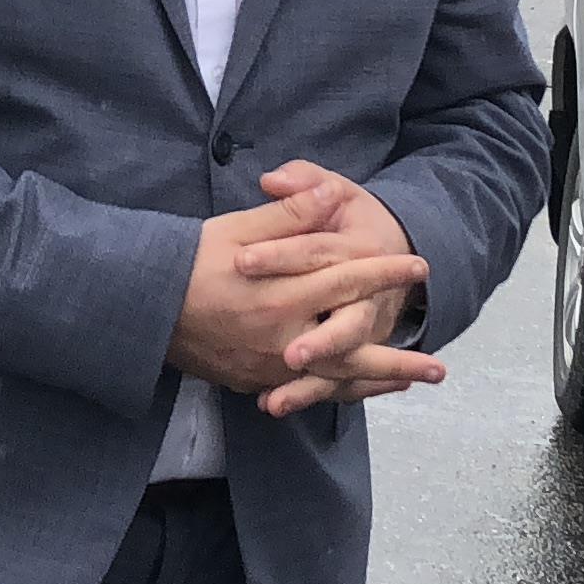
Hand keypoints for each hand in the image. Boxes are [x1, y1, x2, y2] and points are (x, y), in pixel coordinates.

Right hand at [170, 177, 434, 413]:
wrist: (141, 307)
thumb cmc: (188, 261)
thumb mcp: (237, 229)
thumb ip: (289, 216)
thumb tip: (330, 193)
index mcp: (281, 295)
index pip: (346, 280)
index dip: (385, 272)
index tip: (419, 266)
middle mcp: (281, 338)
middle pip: (354, 350)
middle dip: (400, 357)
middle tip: (442, 365)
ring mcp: (268, 367)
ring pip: (336, 380)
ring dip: (380, 381)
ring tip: (418, 381)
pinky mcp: (255, 382)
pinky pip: (308, 390)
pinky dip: (341, 390)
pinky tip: (364, 389)